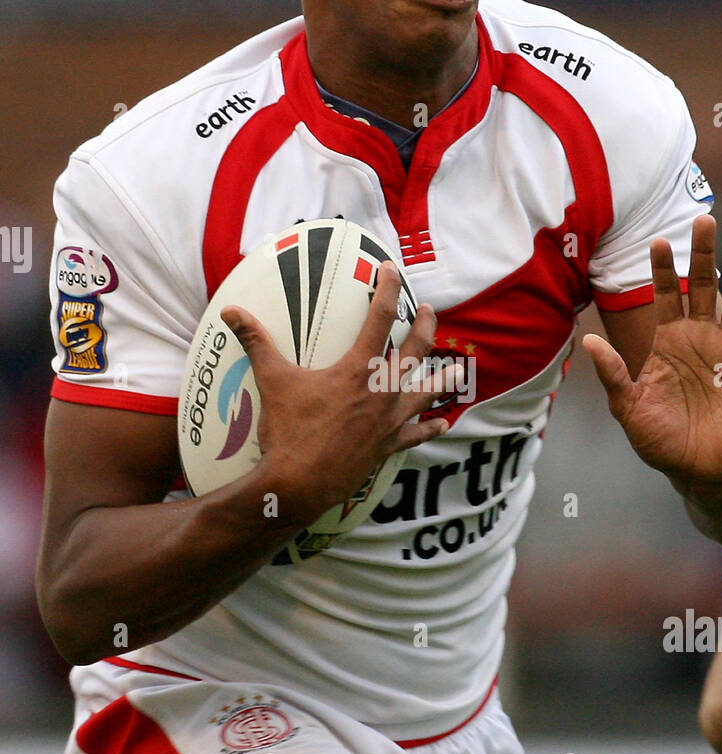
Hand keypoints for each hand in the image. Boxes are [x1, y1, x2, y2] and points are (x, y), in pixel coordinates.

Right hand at [220, 262, 455, 523]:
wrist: (298, 484)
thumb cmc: (288, 431)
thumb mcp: (272, 381)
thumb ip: (256, 341)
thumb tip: (231, 310)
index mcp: (358, 369)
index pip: (380, 317)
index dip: (388, 289)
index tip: (391, 270)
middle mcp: (382, 391)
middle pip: (415, 351)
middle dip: (425, 326)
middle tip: (429, 310)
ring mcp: (389, 420)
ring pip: (427, 393)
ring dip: (443, 378)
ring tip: (457, 368)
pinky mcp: (388, 446)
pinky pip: (416, 434)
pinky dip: (430, 428)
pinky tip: (442, 423)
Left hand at [582, 215, 721, 485]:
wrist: (696, 471)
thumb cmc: (660, 439)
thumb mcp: (628, 408)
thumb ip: (612, 374)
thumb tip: (586, 343)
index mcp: (666, 342)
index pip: (663, 295)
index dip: (660, 269)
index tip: (657, 240)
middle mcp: (698, 338)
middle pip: (701, 287)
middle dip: (702, 255)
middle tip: (705, 220)